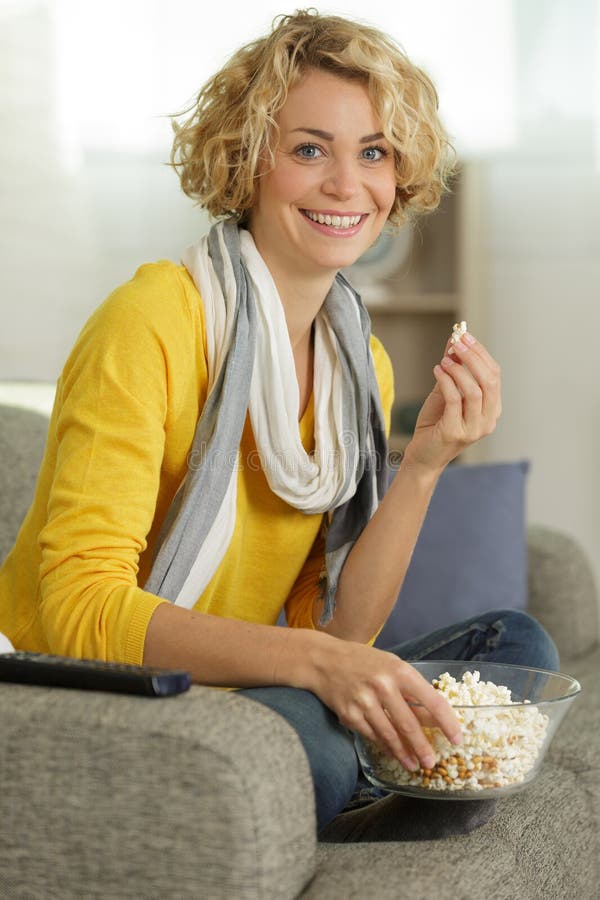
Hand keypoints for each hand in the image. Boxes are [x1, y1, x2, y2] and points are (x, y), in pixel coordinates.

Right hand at [310, 639, 462, 770]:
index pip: (432, 701)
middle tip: (432, 762)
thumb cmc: (363, 661)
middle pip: (410, 725)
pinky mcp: (349, 714)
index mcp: (399, 671)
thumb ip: (410, 687)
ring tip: (414, 765)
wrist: (324, 660)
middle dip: (423, 747)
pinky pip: (372, 736)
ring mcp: (364, 702)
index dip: (447, 723)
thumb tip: (432, 715)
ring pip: (390, 735)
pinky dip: (384, 746)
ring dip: (404, 754)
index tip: (456, 738)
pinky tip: (392, 753)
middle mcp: (383, 686)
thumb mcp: (391, 664)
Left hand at [404, 332, 500, 472]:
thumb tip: (455, 340)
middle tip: (457, 342)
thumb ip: (453, 369)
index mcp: (492, 408)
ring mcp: (474, 428)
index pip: (494, 374)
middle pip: (489, 380)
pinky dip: (446, 381)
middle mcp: (488, 419)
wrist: (423, 456)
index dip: (480, 352)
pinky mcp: (456, 432)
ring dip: (458, 370)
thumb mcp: (446, 392)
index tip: (465, 335)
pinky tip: (437, 371)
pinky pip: (455, 400)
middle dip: (473, 357)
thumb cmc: (436, 424)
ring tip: (443, 360)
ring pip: (475, 390)